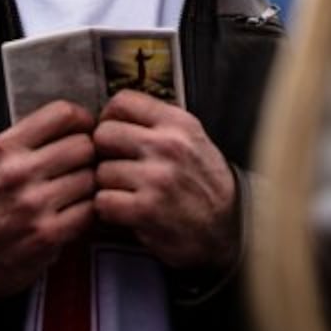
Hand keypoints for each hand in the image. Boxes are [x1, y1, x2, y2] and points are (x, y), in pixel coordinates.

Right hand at [0, 101, 96, 308]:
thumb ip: (30, 139)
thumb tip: (78, 123)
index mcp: (5, 148)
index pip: (62, 113)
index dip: (82, 120)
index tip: (85, 130)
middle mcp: (18, 172)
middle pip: (84, 145)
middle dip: (88, 155)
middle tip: (81, 166)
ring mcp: (33, 204)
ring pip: (91, 177)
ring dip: (89, 185)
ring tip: (75, 192)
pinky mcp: (47, 235)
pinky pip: (90, 210)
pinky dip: (87, 211)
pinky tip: (73, 212)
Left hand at [94, 91, 238, 271]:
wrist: (230, 228)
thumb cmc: (205, 183)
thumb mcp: (192, 139)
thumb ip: (157, 123)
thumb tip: (112, 115)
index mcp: (178, 123)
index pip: (123, 101)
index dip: (109, 117)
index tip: (112, 132)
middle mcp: (168, 146)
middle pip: (103, 134)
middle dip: (103, 152)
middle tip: (115, 165)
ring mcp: (157, 178)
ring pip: (101, 171)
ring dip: (107, 185)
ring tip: (126, 192)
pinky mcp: (147, 210)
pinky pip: (103, 202)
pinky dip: (108, 210)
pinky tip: (124, 211)